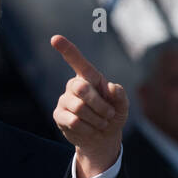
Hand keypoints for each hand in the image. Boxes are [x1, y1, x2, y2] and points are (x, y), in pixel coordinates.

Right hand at [50, 35, 127, 177]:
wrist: (103, 138)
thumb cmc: (112, 116)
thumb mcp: (122, 106)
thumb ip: (120, 96)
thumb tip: (111, 87)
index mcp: (89, 77)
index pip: (77, 60)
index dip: (66, 49)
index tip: (55, 38)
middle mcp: (74, 85)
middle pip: (82, 88)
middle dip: (100, 105)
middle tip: (109, 115)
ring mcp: (64, 100)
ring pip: (79, 108)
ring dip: (96, 119)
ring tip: (101, 123)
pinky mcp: (58, 115)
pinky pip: (73, 121)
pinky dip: (88, 128)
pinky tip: (90, 130)